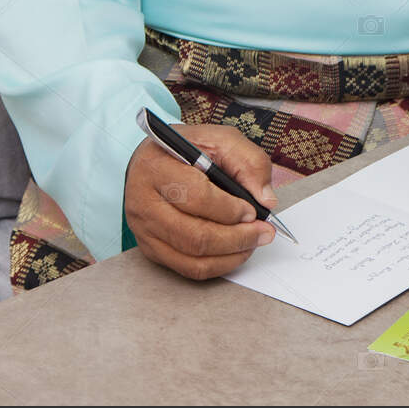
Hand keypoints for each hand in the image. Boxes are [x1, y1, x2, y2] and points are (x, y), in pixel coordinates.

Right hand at [124, 121, 277, 280]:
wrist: (155, 160)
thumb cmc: (189, 149)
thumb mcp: (220, 139)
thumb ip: (248, 161)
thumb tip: (265, 199)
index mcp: (157, 167)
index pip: (195, 196)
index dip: (229, 208)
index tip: (253, 210)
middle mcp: (143, 201)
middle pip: (193, 235)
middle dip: (236, 238)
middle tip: (263, 233)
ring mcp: (144, 229)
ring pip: (191, 256)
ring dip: (230, 255)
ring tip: (253, 242)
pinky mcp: (150, 248)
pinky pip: (187, 268)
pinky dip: (217, 265)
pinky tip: (235, 252)